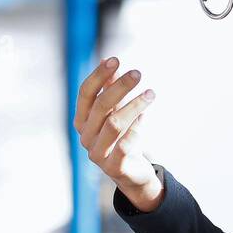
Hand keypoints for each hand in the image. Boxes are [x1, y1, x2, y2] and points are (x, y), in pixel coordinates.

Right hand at [73, 57, 162, 211]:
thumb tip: (108, 60)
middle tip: (137, 73)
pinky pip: (124, 145)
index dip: (98, 76)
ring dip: (134, 106)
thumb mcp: (116, 111)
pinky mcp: (113, 167)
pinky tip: (145, 116)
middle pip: (101, 106)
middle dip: (119, 87)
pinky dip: (135, 129)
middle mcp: (86, 136)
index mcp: (82, 120)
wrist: (131, 173)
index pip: (85, 94)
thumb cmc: (122, 137)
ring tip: (150, 93)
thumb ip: (111, 89)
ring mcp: (97, 153)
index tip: (115, 59)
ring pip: (114, 124)